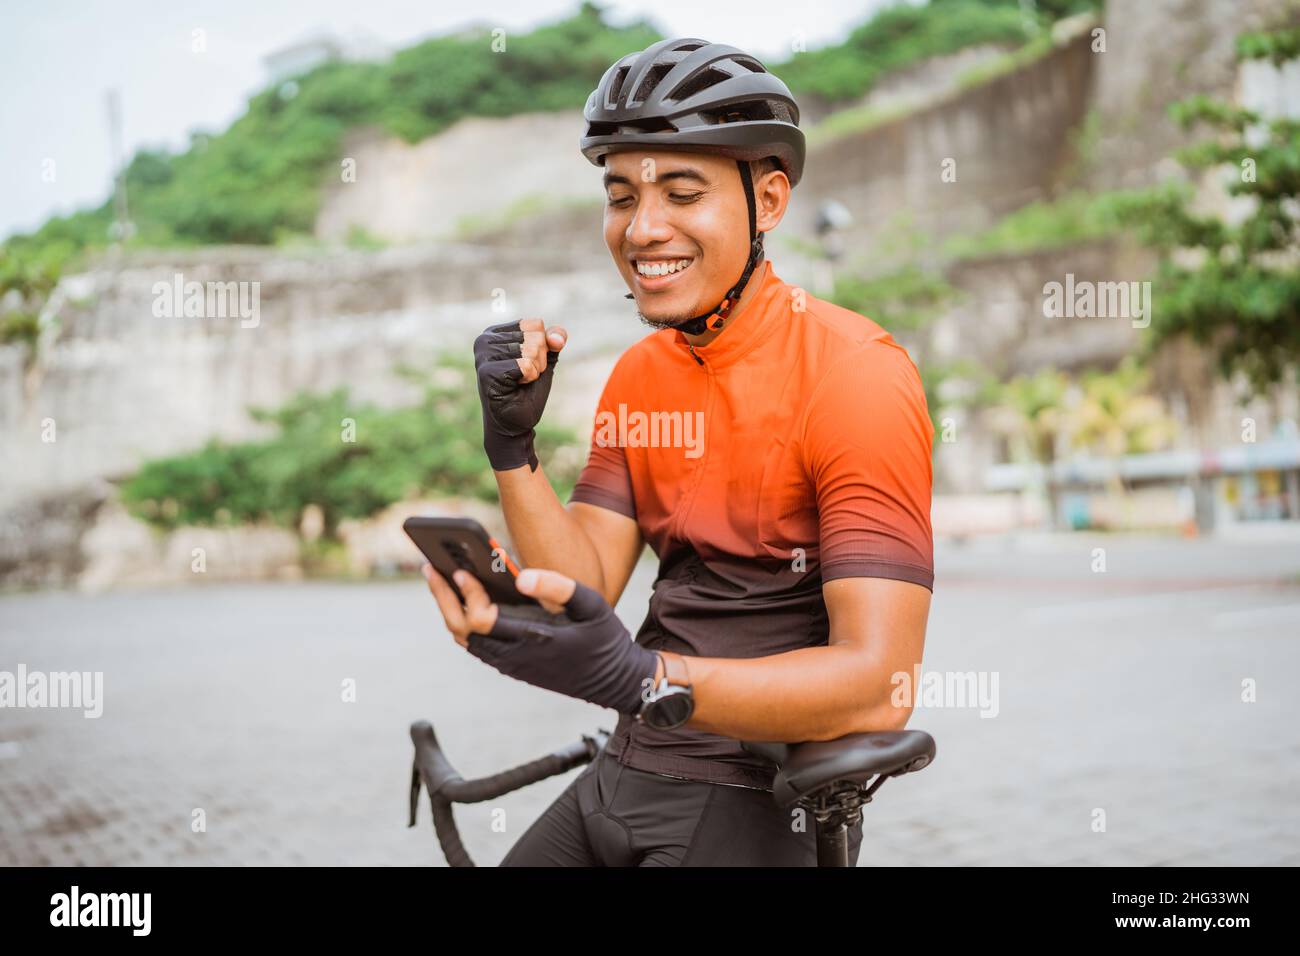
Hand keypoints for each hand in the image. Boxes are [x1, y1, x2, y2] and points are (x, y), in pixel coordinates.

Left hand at [422, 562, 657, 714]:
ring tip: (441, 581)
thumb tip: (520, 575)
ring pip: (466, 640)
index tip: (460, 569)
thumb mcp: (592, 605)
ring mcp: (512, 665)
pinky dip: (464, 624)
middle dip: (443, 598)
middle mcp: (515, 656)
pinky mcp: (514, 669)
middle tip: (430, 568)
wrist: (616, 681)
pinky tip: (463, 602)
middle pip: (462, 629)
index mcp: (533, 639)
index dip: (468, 593)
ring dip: (450, 610)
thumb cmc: (606, 639)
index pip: (482, 618)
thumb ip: (559, 586)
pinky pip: (478, 647)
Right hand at [473, 318, 566, 471]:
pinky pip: (525, 366)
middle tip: (525, 377)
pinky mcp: (487, 373)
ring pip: (531, 351)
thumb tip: (557, 339)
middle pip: (535, 337)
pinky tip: (515, 387)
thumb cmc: (527, 391)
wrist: (516, 424)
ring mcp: (483, 356)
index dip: (543, 347)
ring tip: (519, 382)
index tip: (529, 365)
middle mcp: (484, 339)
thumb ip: (554, 341)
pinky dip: (528, 379)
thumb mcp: (545, 360)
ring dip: (534, 371)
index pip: (535, 324)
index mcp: (496, 332)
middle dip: (539, 360)